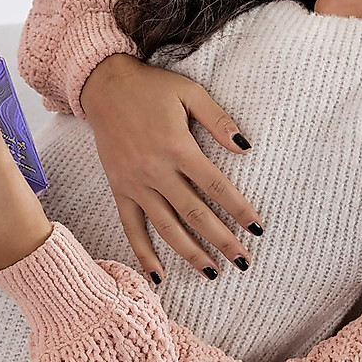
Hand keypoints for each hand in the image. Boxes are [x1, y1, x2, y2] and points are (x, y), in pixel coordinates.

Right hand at [80, 54, 263, 281]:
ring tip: (212, 273)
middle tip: (244, 261)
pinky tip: (159, 275)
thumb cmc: (152, 88)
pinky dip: (143, 253)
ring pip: (166, 227)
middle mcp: (156, 171)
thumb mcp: (190, 92)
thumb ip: (218, 119)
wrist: (104, 86)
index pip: (216, 186)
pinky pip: (132, 227)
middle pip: (195, 213)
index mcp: (178, 147)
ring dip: (190, 253)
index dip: (239, 209)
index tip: (257, 228)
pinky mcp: (119, 189)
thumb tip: (245, 147)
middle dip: (221, 239)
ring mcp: (135, 183)